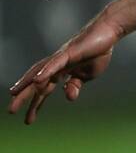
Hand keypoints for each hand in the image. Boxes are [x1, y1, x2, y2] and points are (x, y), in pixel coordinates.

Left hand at [8, 15, 122, 124]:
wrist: (108, 33)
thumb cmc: (98, 52)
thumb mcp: (87, 75)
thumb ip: (75, 85)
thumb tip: (69, 97)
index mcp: (61, 72)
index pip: (45, 90)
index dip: (36, 104)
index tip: (29, 119)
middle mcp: (56, 65)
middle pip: (36, 82)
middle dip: (23, 97)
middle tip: (11, 112)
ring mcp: (60, 58)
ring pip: (39, 72)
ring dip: (26, 84)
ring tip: (14, 95)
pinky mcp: (68, 52)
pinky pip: (54, 64)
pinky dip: (44, 72)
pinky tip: (36, 81)